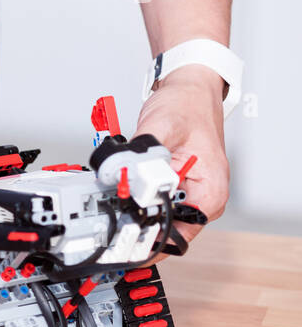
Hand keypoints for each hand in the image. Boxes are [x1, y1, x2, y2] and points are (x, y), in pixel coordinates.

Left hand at [134, 65, 229, 257]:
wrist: (190, 90)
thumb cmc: (187, 105)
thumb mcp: (163, 126)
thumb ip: (144, 153)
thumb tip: (126, 173)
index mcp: (211, 189)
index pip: (180, 232)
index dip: (150, 235)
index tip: (126, 232)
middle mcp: (204, 195)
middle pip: (166, 227)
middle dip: (138, 219)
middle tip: (115, 206)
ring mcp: (190, 191)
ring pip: (157, 214)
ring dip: (136, 204)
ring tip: (123, 184)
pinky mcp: (175, 184)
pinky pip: (153, 199)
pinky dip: (137, 193)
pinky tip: (128, 180)